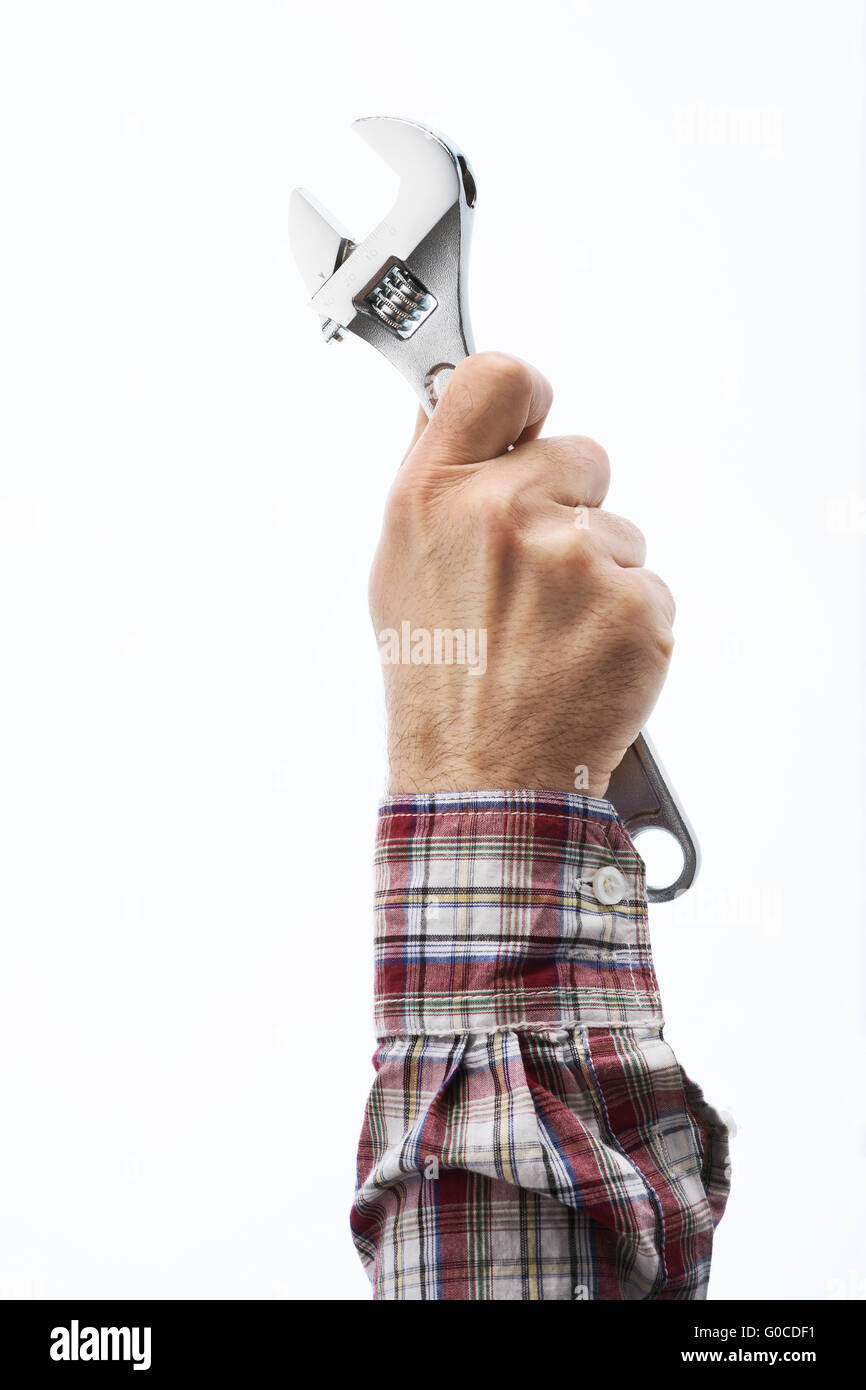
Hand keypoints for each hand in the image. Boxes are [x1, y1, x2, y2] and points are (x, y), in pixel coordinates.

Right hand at [369, 353, 674, 797]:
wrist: (482, 779)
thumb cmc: (435, 680)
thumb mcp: (398, 571)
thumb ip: (432, 481)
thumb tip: (443, 402)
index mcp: (435, 497)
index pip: (496, 377)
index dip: (524, 394)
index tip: (530, 422)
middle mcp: (503, 514)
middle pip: (581, 454)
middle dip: (569, 505)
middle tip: (532, 577)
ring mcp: (577, 560)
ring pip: (619, 531)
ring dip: (598, 573)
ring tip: (550, 634)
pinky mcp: (635, 606)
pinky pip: (648, 586)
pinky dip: (625, 621)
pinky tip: (582, 658)